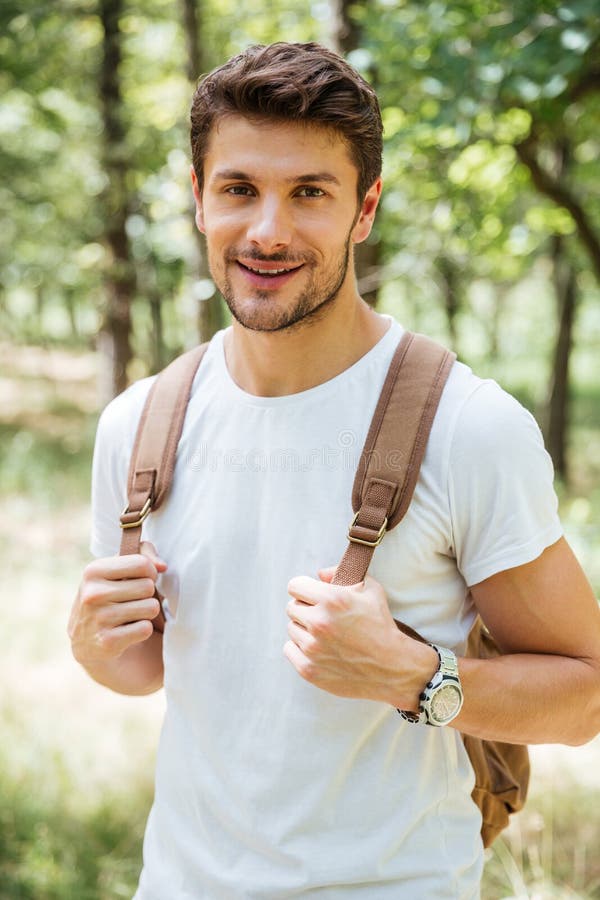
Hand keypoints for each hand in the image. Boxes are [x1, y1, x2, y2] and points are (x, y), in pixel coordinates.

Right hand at [68, 542, 166, 665]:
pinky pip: (146, 629)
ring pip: (151, 608)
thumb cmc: (109, 594)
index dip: (149, 572)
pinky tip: (127, 630)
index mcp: (93, 571)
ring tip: (130, 615)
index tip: (141, 579)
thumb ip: (143, 553)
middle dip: (147, 594)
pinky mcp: (108, 641)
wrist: (85, 640)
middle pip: (148, 587)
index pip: (142, 564)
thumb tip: (162, 566)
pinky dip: (142, 630)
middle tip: (132, 600)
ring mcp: (99, 618)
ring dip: (146, 612)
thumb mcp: (116, 568)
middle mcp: (93, 594)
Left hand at [284, 568, 436, 708]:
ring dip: (304, 629)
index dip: (304, 589)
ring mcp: (312, 648)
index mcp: (332, 599)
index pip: (295, 586)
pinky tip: (319, 648)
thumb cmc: (381, 626)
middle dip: (305, 608)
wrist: (392, 666)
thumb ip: (342, 573)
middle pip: (291, 607)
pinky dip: (300, 649)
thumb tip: (319, 574)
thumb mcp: (371, 589)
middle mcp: (319, 622)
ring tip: (325, 634)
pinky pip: (289, 649)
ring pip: (292, 628)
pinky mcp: (308, 669)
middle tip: (321, 616)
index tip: (311, 595)